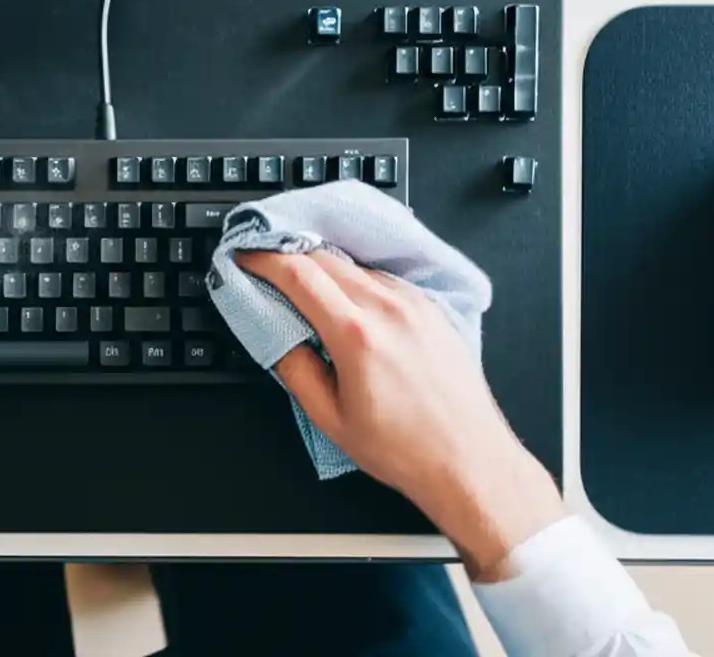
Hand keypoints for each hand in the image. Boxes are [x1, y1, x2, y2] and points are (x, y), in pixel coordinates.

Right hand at [236, 250, 563, 579]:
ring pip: (354, 264)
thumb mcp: (330, 419)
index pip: (299, 274)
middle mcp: (389, 309)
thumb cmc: (404, 449)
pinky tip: (344, 297)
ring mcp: (414, 304)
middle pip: (325, 257)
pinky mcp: (431, 308)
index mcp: (357, 336)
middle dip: (287, 254)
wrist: (468, 459)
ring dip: (321, 264)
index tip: (244, 256)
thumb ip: (295, 369)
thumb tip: (275, 336)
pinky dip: (354, 277)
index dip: (264, 259)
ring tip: (300, 283)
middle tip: (263, 264)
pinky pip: (382, 277)